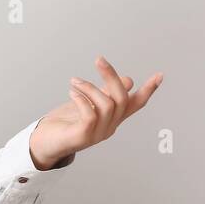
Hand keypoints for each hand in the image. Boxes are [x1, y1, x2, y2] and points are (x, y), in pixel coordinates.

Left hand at [29, 55, 162, 168]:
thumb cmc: (65, 123)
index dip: (148, 90)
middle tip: (99, 60)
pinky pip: (90, 115)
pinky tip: (72, 92)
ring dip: (90, 87)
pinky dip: (82, 99)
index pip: (135, 104)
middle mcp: (109, 127)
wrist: (44, 143)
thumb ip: (106, 93)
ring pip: (107, 105)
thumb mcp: (88, 103)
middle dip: (111, 76)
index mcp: (113, 118)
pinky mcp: (83, 137)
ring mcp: (97, 134)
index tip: (160, 75)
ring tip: (74, 81)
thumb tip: (128, 80)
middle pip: (121, 99)